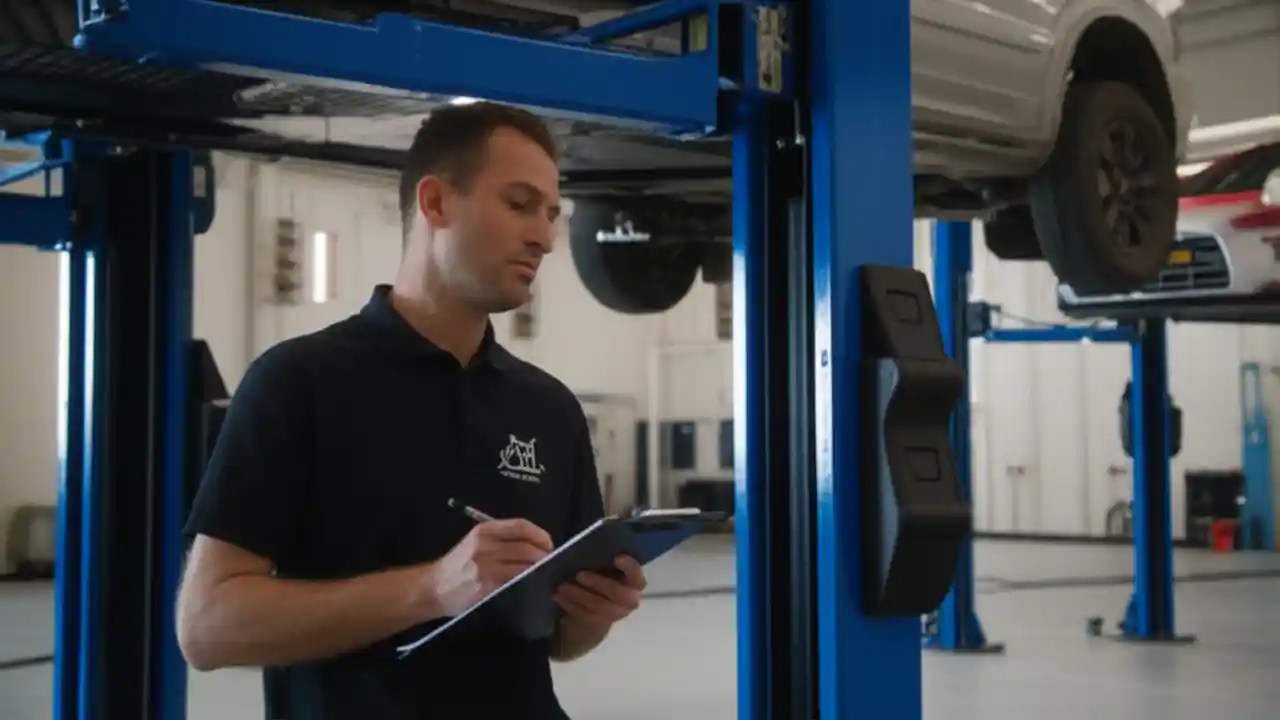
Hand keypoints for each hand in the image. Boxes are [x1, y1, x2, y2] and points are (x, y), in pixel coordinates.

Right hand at [423, 518, 553, 618]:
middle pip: (527, 547)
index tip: (548, 544)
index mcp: (484, 530)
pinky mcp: (487, 587)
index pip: (521, 526)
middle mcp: (485, 546)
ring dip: (540, 571)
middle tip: (550, 564)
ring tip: (544, 574)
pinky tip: (532, 585)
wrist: (433, 587)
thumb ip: (501, 539)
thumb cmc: (458, 564)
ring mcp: (486, 567)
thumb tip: (535, 543)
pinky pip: (516, 582)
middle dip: (544, 556)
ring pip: (524, 566)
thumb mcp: (475, 542)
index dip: (540, 534)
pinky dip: (528, 583)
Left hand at [553, 555, 645, 631]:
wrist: (592, 605)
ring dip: (580, 595)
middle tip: (579, 574)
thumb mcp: (602, 565)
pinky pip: (585, 616)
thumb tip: (597, 539)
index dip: (629, 566)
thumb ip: (603, 555)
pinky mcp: (599, 625)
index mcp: (634, 580)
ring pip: (600, 607)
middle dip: (599, 583)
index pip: (636, 573)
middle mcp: (630, 599)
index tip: (616, 557)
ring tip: (562, 586)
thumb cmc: (599, 576)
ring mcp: (615, 614)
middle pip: (620, 594)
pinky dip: (570, 605)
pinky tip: (558, 596)